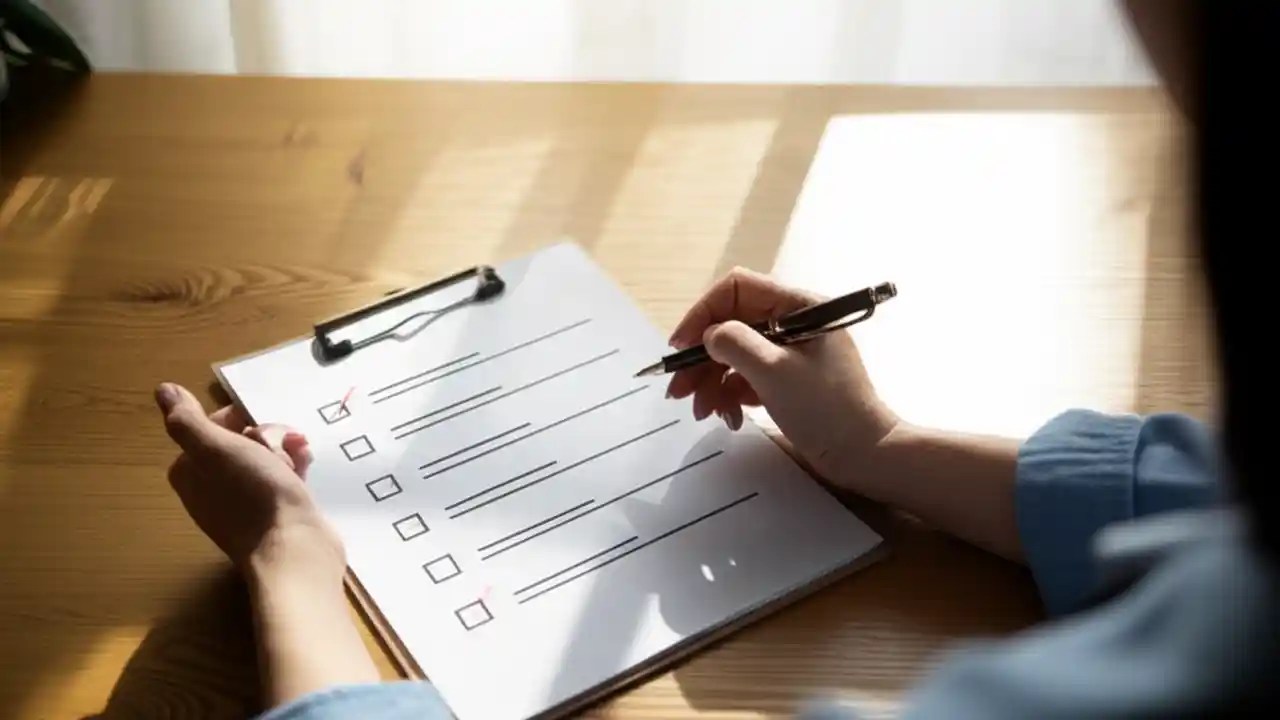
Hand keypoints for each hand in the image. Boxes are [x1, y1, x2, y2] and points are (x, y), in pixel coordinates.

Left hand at [155, 382, 344, 582]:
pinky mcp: (270, 511)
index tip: (257, 427)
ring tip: (298, 460)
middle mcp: (210, 486)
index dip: (240, 419)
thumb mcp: (215, 448)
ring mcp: (241, 501)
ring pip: (264, 456)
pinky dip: (294, 466)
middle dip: (267, 435)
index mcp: (190, 470)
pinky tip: (306, 469)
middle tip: (280, 447)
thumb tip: (164, 390)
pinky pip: (280, 476)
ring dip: (285, 448)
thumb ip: (186, 419)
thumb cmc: (253, 494)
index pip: (213, 425)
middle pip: (241, 439)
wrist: (292, 547)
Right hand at [667, 268, 898, 486]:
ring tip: (704, 412)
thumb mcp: (775, 372)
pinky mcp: (787, 381)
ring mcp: (790, 353)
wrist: (866, 454)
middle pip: (730, 326)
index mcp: (797, 306)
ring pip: (734, 355)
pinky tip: (729, 418)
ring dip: (712, 383)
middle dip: (701, 359)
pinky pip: (746, 379)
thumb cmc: (827, 408)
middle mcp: (793, 322)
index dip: (703, 313)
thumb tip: (709, 335)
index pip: (736, 289)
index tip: (681, 347)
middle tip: (679, 392)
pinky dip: (731, 396)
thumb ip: (736, 345)